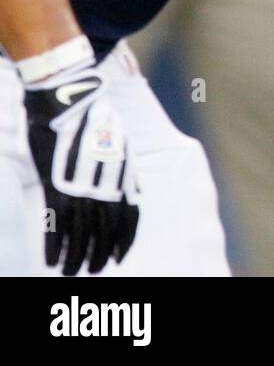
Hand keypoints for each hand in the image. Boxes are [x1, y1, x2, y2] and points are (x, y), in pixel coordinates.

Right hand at [24, 67, 139, 275]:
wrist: (69, 93)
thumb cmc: (91, 115)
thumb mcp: (118, 140)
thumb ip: (123, 167)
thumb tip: (129, 192)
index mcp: (123, 169)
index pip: (129, 214)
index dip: (124, 238)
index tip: (119, 256)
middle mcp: (105, 180)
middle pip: (106, 228)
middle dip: (100, 253)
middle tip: (94, 270)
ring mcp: (81, 182)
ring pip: (81, 231)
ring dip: (76, 256)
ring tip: (70, 272)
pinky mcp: (56, 183)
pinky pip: (56, 222)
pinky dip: (54, 245)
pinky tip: (50, 260)